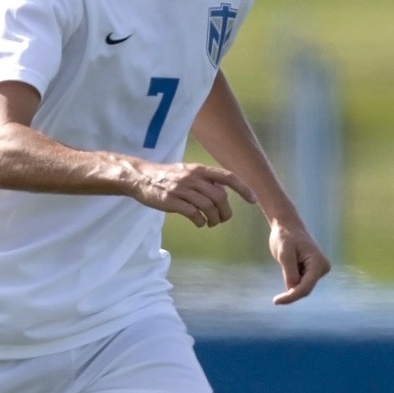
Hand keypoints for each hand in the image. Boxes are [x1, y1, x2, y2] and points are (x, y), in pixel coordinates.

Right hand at [125, 160, 254, 227]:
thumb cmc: (167, 177)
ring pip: (208, 207)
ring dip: (213, 219)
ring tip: (210, 223)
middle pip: (220, 197)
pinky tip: (199, 223)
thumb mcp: (187, 172)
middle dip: (225, 211)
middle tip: (222, 219)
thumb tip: (222, 194)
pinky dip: (200, 221)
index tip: (252, 200)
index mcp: (199, 170)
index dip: (243, 188)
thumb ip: (205, 181)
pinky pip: (193, 214)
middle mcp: (193, 178)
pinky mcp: (172, 202)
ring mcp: (182, 190)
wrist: (141, 178)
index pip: (227, 177)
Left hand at [269, 221, 330, 304]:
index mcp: (318, 263)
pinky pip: (301, 282)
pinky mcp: (313, 271)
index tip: (276, 302)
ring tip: (286, 261)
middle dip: (290, 293)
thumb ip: (290, 272)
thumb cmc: (284, 236)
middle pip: (305, 290)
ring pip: (302, 287)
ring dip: (290, 281)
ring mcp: (319, 270)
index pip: (305, 288)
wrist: (287, 225)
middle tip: (276, 298)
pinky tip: (289, 263)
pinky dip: (291, 279)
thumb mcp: (284, 254)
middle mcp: (323, 267)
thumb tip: (292, 290)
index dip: (291, 297)